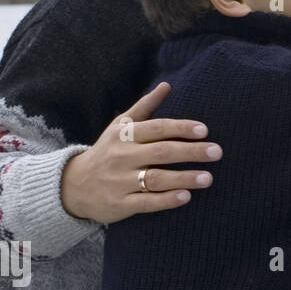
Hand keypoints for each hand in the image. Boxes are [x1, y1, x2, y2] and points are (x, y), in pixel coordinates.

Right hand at [60, 82, 221, 222]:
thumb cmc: (107, 151)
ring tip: (208, 178)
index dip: (181, 128)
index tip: (204, 130)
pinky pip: (146, 202)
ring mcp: (120, 181)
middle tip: (217, 152)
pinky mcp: (120, 204)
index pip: (157, 128)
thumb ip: (145, 107)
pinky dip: (166, 200)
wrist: (73, 186)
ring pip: (156, 178)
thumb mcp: (120, 127)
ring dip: (184, 178)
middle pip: (161, 152)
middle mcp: (122, 157)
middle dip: (191, 151)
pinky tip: (186, 197)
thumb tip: (167, 85)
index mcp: (125, 136)